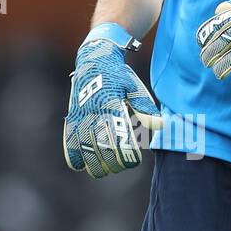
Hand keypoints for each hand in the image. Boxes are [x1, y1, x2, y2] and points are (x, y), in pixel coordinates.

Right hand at [63, 25, 162, 176]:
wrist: (94, 60)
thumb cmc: (118, 75)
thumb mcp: (134, 87)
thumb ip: (145, 107)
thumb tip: (160, 125)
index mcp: (111, 106)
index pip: (119, 138)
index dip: (126, 155)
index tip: (133, 161)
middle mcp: (94, 113)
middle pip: (102, 149)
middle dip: (112, 163)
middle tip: (121, 166)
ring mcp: (80, 117)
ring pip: (85, 150)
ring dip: (95, 164)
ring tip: (104, 170)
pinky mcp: (72, 119)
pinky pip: (70, 143)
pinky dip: (75, 157)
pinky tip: (82, 165)